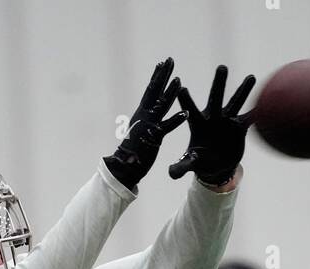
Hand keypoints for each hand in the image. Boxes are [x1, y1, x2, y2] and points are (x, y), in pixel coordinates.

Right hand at [104, 57, 187, 190]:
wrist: (123, 167)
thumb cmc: (131, 152)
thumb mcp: (138, 131)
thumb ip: (144, 121)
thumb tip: (146, 113)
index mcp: (141, 113)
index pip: (150, 90)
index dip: (156, 76)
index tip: (162, 63)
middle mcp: (144, 115)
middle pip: (154, 91)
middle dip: (163, 75)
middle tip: (170, 60)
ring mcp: (149, 125)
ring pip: (161, 105)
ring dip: (170, 93)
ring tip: (179, 80)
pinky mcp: (154, 138)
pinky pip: (167, 127)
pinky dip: (176, 121)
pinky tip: (185, 113)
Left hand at [168, 65, 255, 185]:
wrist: (216, 164)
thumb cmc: (200, 160)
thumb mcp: (191, 163)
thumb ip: (182, 165)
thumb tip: (170, 173)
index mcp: (198, 123)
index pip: (190, 110)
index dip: (186, 100)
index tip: (181, 89)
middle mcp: (213, 117)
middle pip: (216, 98)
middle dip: (219, 83)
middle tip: (222, 67)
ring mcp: (227, 120)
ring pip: (235, 102)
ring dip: (243, 90)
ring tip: (251, 77)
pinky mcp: (239, 127)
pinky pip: (249, 118)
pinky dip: (256, 113)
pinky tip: (266, 103)